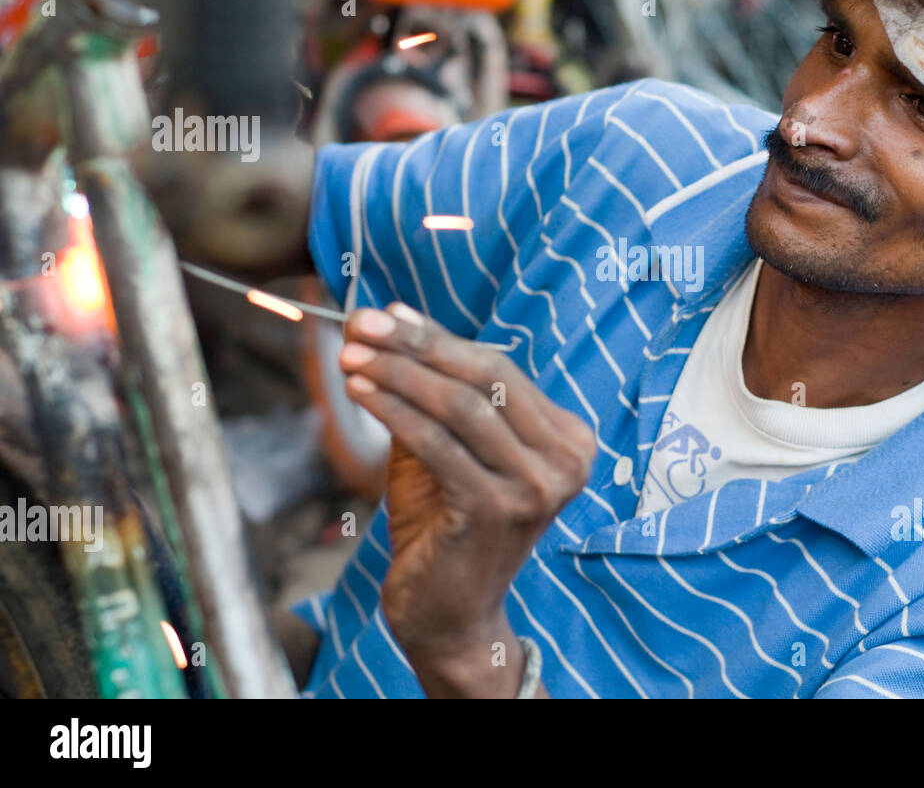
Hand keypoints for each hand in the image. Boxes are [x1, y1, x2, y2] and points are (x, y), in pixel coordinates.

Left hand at [338, 303, 596, 696]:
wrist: (449, 613)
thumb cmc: (445, 525)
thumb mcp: (447, 449)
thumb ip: (432, 392)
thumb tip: (389, 321)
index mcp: (567, 439)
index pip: (501, 369)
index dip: (439, 337)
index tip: (387, 314)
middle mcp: (566, 461)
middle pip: (486, 379)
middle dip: (417, 345)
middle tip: (363, 324)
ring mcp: (537, 487)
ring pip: (462, 406)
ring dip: (399, 374)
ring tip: (351, 357)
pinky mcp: (497, 510)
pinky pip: (439, 444)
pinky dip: (394, 411)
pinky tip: (359, 393)